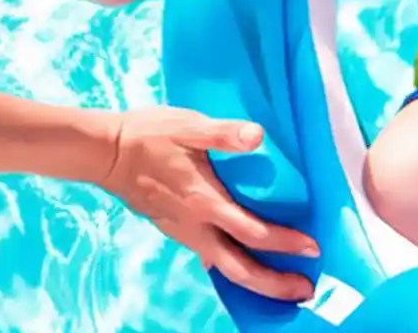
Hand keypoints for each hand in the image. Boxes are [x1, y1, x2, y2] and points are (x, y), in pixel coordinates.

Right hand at [96, 107, 318, 300]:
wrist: (105, 152)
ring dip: (256, 281)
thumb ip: (224, 133)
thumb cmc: (149, 136)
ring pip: (225, 268)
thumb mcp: (190, 126)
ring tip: (283, 286)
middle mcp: (196, 226)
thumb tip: (257, 134)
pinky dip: (232, 268)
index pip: (252, 232)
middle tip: (306, 291)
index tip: (313, 249)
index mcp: (205, 202)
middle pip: (239, 269)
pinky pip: (210, 258)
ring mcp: (184, 232)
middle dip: (273, 284)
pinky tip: (244, 267)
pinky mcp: (175, 230)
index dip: (285, 243)